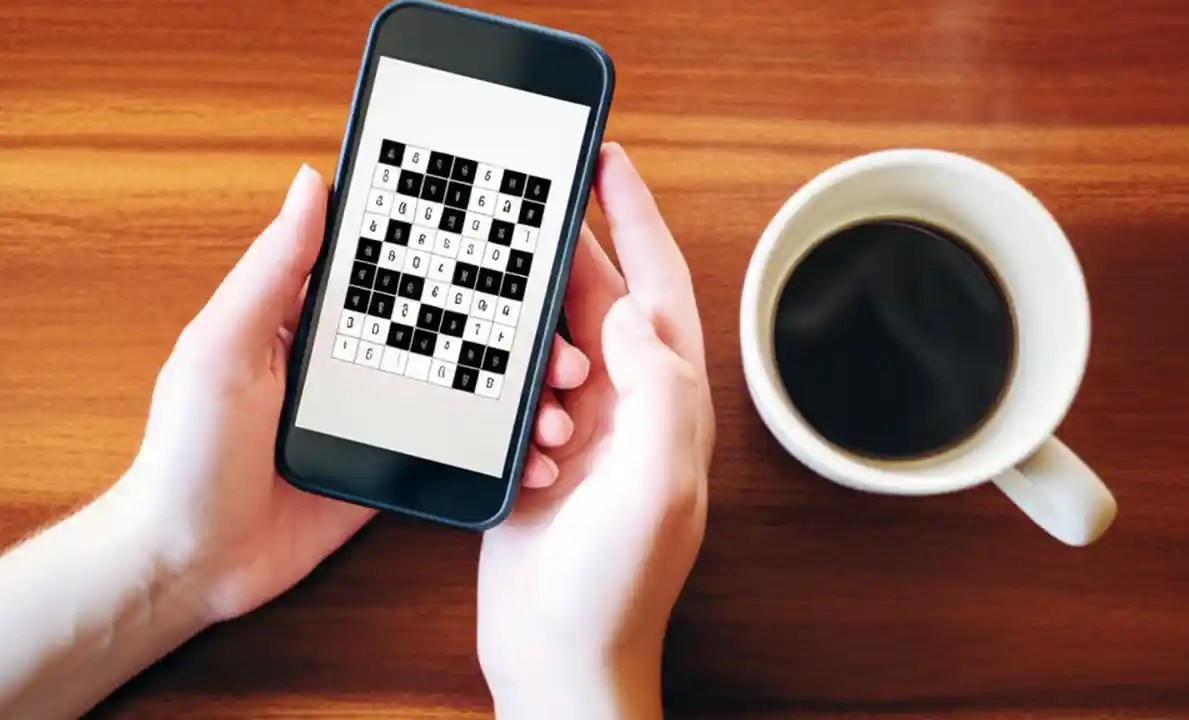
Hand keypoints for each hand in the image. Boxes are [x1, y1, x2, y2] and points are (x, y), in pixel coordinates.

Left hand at [116, 165, 588, 623]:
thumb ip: (272, 271)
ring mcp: (379, 415)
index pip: (400, 274)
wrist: (190, 563)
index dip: (462, 265)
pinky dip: (500, 453)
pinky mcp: (392, 466)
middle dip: (515, 339)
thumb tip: (311, 183)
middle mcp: (355, 360)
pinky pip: (456, 449)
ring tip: (561, 409)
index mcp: (315, 319)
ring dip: (519, 397)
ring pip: (467, 391)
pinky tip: (535, 461)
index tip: (523, 261)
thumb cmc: (186, 453)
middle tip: (565, 351)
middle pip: (452, 332)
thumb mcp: (223, 348)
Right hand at [478, 143, 715, 717]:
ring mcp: (586, 429)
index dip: (638, 221)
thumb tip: (629, 312)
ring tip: (511, 300)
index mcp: (670, 406)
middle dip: (572, 253)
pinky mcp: (539, 453)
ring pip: (558, 338)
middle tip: (531, 206)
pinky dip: (507, 369)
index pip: (661, 288)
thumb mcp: (654, 483)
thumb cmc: (615, 587)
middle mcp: (634, 409)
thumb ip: (655, 389)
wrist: (558, 656)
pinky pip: (522, 383)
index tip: (610, 163)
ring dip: (534, 318)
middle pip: (603, 300)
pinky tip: (496, 372)